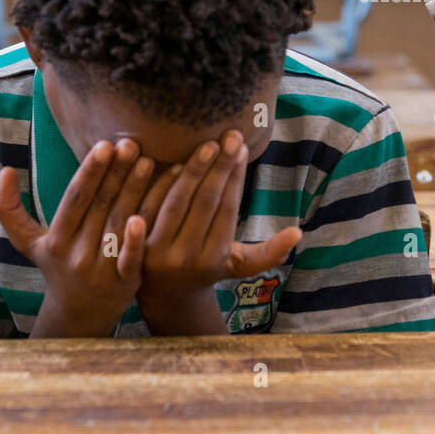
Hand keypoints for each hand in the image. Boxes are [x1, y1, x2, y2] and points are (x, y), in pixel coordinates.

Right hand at [0, 139, 148, 336]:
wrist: (78, 316)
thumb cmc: (56, 267)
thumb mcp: (29, 242)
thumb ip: (10, 209)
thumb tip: (4, 170)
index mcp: (56, 240)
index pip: (75, 199)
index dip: (89, 172)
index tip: (105, 144)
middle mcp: (77, 255)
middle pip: (101, 206)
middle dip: (117, 173)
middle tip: (132, 143)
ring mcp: (101, 270)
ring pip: (120, 224)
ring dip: (137, 191)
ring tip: (150, 162)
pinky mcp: (124, 283)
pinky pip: (131, 259)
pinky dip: (137, 240)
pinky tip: (146, 216)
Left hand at [135, 129, 301, 314]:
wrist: (165, 296)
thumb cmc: (209, 270)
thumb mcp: (239, 266)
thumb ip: (269, 253)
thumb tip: (298, 233)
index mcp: (214, 258)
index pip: (226, 210)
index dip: (235, 178)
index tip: (243, 148)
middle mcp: (186, 256)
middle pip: (204, 203)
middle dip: (219, 167)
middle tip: (230, 136)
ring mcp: (157, 250)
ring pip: (176, 201)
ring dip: (193, 170)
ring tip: (208, 144)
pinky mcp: (136, 241)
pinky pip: (150, 204)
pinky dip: (162, 182)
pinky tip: (177, 161)